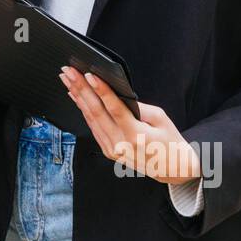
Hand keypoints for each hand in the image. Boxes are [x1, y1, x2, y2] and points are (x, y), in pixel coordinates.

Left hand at [58, 66, 202, 185]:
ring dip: (77, 97)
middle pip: (96, 112)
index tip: (89, 75)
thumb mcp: (160, 118)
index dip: (101, 90)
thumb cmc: (170, 140)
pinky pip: (93, 128)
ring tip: (68, 79)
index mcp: (136, 135)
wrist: (173, 168)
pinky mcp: (108, 151)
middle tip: (69, 71)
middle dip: (81, 89)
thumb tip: (116, 93)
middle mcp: (121, 144)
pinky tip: (76, 97)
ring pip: (91, 119)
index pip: (114, 109)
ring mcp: (112, 150)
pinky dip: (83, 111)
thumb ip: (137, 106)